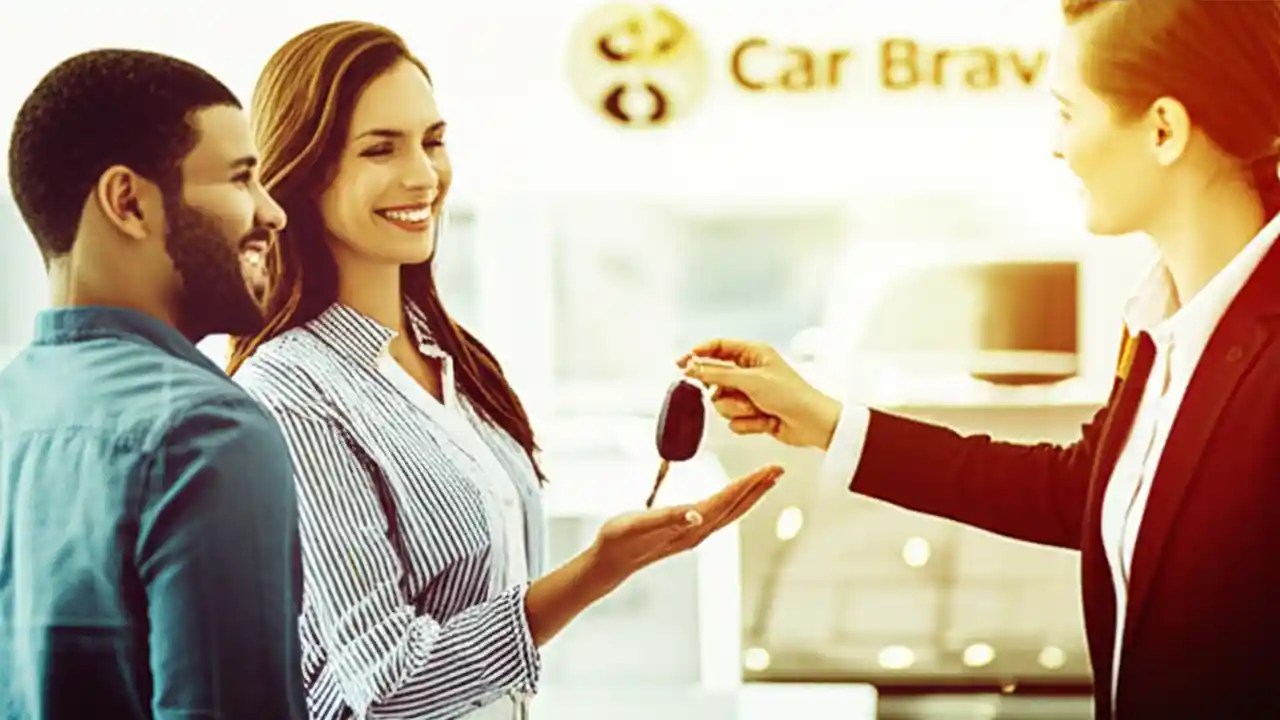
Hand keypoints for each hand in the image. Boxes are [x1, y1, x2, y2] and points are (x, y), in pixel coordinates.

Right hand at [587, 465, 783, 585]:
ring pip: (731, 512)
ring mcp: (695, 534)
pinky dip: (734, 501)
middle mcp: (698, 532)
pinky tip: (735, 495)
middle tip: (778, 469)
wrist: (609, 562)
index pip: (727, 501)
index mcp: (690, 526)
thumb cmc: (619, 540)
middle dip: (758, 487)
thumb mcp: (638, 524)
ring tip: (766, 479)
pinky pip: (720, 515)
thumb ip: (667, 518)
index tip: (768, 469)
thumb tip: (697, 514)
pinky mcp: (688, 533)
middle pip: (736, 507)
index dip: (748, 484)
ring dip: (750, 495)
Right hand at [677, 338, 841, 448]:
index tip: (681, 364)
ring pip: (722, 403)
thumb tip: (691, 367)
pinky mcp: (752, 414)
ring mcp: (750, 394)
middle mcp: (750, 371)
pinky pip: (733, 420)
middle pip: (716, 379)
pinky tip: (766, 422)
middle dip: (725, 392)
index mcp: (753, 353)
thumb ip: (717, 374)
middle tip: (738, 395)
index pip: (718, 347)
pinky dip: (748, 423)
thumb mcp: (750, 380)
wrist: (812, 424)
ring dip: (738, 410)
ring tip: (758, 409)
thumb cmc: (790, 395)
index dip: (698, 354)